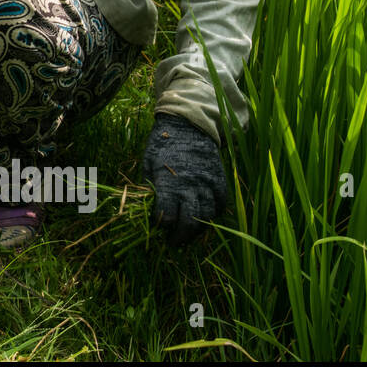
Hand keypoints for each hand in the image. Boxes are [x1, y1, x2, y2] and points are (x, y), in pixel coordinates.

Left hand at [141, 112, 228, 245]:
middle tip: (173, 242)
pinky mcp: (220, 181)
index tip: (157, 229)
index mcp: (169, 182)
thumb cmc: (163, 143)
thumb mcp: (148, 163)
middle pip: (189, 222)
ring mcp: (208, 184)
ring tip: (187, 232)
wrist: (190, 124)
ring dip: (197, 229)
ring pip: (207, 217)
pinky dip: (213, 214)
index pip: (166, 216)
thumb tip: (146, 210)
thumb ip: (149, 187)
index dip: (161, 227)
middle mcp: (191, 186)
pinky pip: (220, 205)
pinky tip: (203, 217)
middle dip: (180, 237)